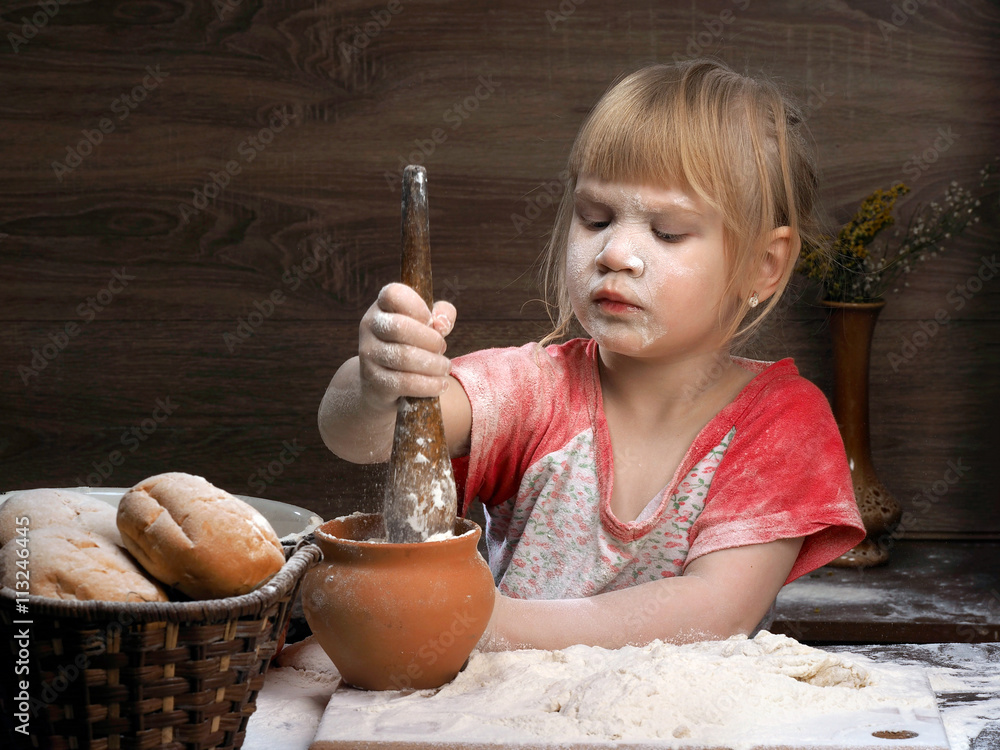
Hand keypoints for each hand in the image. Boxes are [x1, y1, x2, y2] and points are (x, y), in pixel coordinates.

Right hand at [358, 283, 455, 409]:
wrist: (381, 383)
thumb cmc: (411, 345)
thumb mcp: (426, 325)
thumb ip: (441, 315)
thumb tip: (442, 323)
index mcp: (381, 307)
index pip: (393, 294)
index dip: (417, 305)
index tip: (430, 320)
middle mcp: (369, 327)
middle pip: (399, 327)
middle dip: (430, 339)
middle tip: (442, 348)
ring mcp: (369, 355)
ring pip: (404, 357)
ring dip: (433, 364)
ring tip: (445, 367)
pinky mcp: (375, 381)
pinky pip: (405, 383)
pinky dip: (429, 384)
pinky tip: (441, 384)